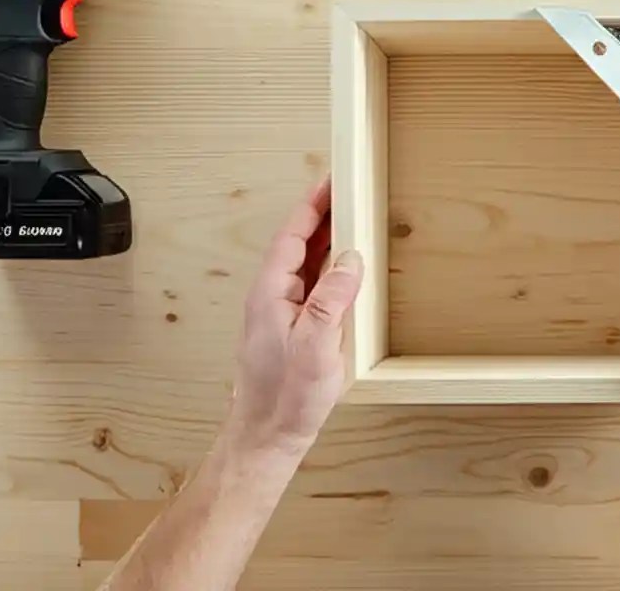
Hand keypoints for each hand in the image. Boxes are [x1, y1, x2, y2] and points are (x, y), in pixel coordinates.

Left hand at [227, 177, 364, 457]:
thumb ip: (331, 299)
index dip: (312, 206)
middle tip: (348, 191)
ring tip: (351, 219)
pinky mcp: (293, 328)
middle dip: (322, 215)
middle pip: (298, 243)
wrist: (267, 436)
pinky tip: (346, 269)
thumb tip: (351, 259)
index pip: (292, 235)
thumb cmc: (285, 398)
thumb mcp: (315, 345)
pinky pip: (313, 285)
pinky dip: (330, 267)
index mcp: (271, 292)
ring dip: (327, 240)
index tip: (331, 181)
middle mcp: (272, 297)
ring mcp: (281, 313)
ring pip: (305, 263)